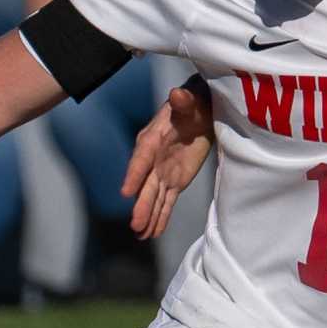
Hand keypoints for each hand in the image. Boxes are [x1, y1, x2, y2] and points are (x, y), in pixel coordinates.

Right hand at [122, 81, 214, 238]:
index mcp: (152, 140)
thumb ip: (182, 101)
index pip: (141, 160)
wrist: (199, 111)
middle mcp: (153, 160)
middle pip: (145, 186)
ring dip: (148, 216)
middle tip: (135, 224)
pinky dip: (161, 217)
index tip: (126, 192)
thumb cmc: (193, 104)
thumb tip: (177, 93)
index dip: (134, 175)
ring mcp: (163, 172)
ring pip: (154, 197)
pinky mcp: (175, 181)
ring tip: (141, 234)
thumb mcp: (189, 101)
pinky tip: (153, 233)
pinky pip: (166, 202)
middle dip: (141, 205)